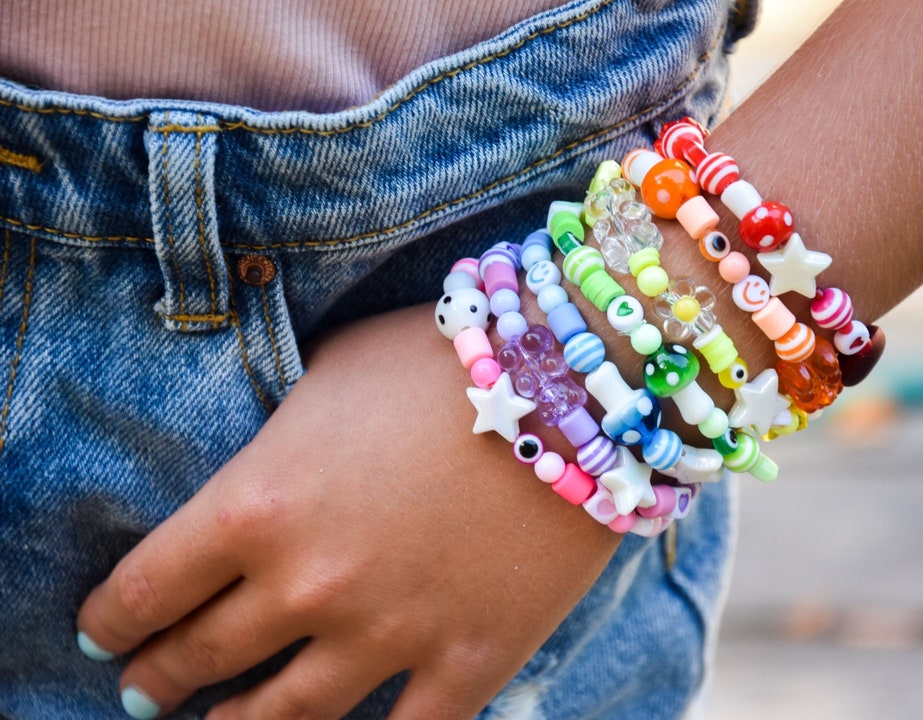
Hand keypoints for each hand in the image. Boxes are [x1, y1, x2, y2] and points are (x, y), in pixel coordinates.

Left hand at [77, 305, 620, 718]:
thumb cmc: (445, 359)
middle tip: (144, 689)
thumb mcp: (329, 374)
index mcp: (257, 506)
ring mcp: (390, 634)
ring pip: (286, 719)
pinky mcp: (469, 660)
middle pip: (203, 657)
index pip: (147, 587)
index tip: (104, 631)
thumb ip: (277, 438)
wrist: (574, 382)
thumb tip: (259, 474)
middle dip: (159, 678)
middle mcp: (308, 585)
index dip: (113, 619)